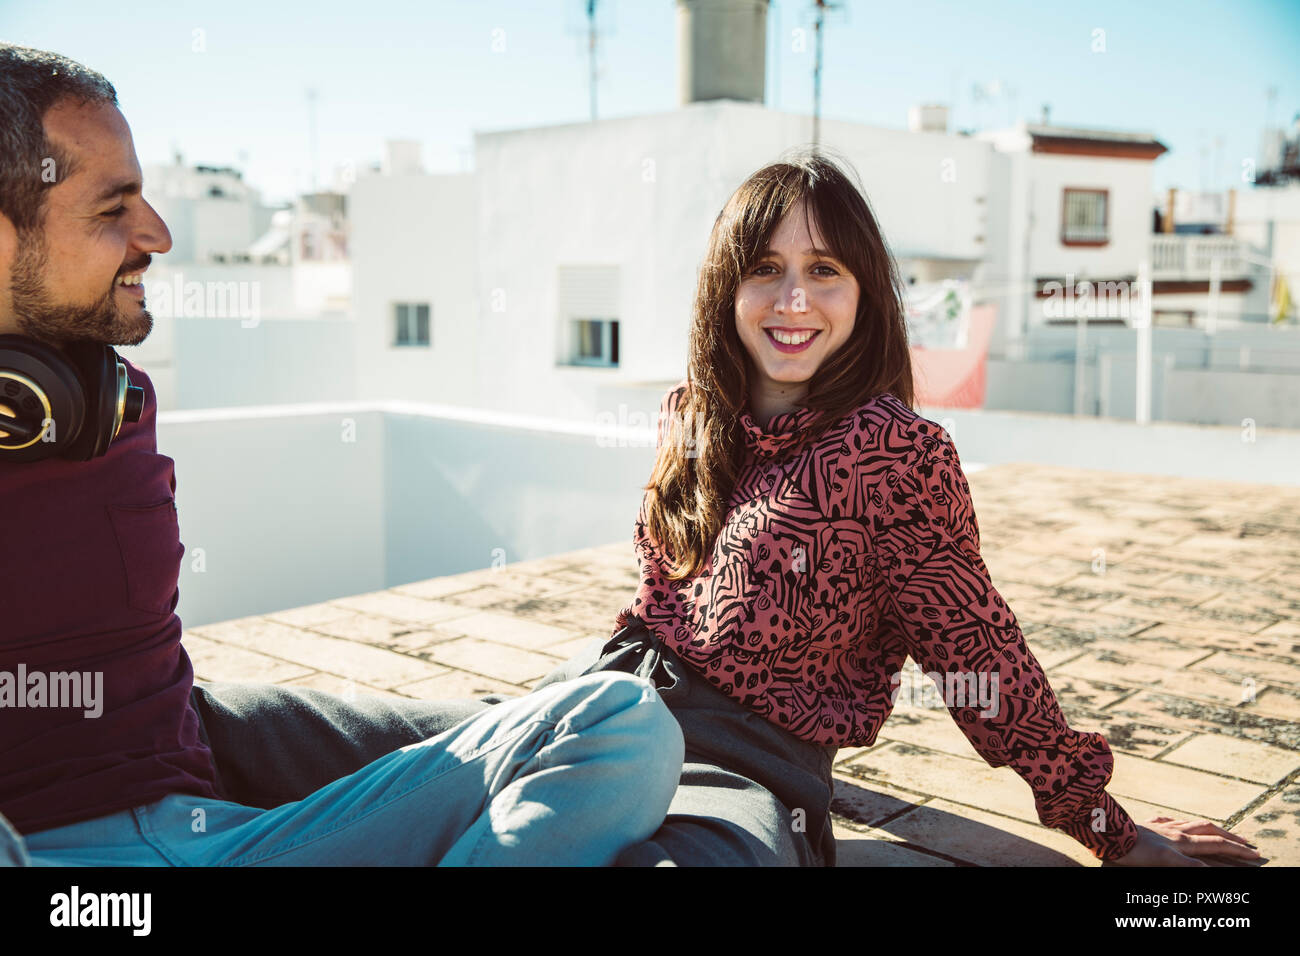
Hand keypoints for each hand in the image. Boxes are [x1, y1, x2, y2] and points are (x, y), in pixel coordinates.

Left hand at [1106, 816, 1261, 865]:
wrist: (1107, 833)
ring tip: (1221, 830)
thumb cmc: (1133, 850)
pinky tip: (1177, 823)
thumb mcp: (1164, 860)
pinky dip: (1180, 823)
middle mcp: (1176, 831)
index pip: (1217, 845)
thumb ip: (1190, 865)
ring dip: (1211, 828)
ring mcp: (1162, 826)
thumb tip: (1213, 869)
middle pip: (1210, 832)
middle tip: (1248, 844)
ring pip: (1193, 824)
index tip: (1256, 855)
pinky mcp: (1148, 824)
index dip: (1237, 851)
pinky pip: (1168, 821)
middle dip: (1231, 838)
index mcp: (1183, 841)